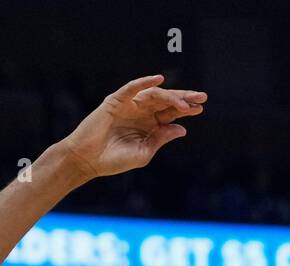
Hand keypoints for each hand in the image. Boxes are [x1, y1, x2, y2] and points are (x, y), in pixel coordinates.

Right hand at [58, 76, 205, 178]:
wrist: (87, 160)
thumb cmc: (113, 160)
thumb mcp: (143, 153)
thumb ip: (161, 140)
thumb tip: (181, 129)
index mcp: (149, 126)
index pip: (171, 114)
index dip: (186, 110)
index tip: (200, 109)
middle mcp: (142, 113)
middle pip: (167, 102)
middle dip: (184, 99)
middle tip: (202, 97)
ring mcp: (130, 105)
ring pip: (154, 95)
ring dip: (170, 96)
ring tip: (183, 103)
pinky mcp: (116, 100)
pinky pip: (132, 88)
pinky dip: (144, 83)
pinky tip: (159, 80)